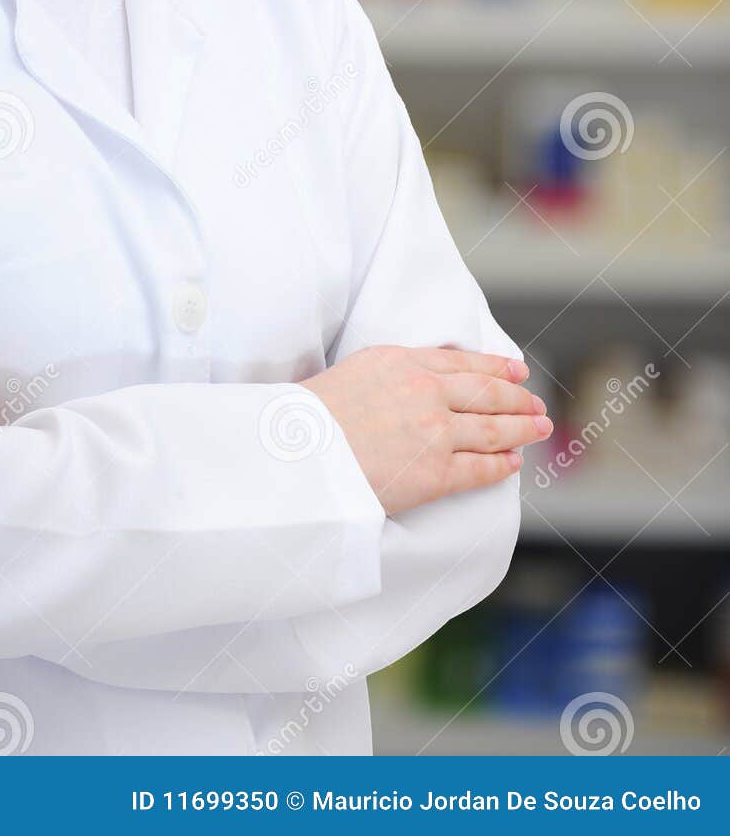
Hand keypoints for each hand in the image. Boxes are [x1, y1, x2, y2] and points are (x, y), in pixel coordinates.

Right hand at [299, 344, 551, 516]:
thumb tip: (427, 376)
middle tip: (536, 403)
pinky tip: (512, 462)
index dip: (496, 366)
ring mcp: (434, 433)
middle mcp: (425, 392)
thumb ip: (395, 369)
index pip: (464, 362)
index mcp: (402, 361)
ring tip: (539, 428)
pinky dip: (501, 465)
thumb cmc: (312, 416)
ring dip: (522, 429)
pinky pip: (480, 469)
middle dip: (518, 399)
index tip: (517, 370)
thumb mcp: (356, 369)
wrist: (295, 455)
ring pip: (493, 430)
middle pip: (488, 393)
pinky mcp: (435, 475)